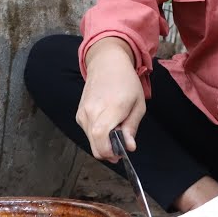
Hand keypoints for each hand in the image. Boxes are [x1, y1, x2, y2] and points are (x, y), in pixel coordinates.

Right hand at [76, 38, 144, 162]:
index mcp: (109, 110)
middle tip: (122, 145)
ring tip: (116, 126)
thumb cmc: (126, 82)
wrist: (106, 63)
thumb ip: (131, 127)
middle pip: (95, 146)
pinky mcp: (79, 114)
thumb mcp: (138, 105)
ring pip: (91, 141)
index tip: (121, 153)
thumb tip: (129, 147)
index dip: (110, 152)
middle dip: (108, 152)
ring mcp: (82, 114)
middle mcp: (91, 113)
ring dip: (104, 142)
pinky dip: (97, 134)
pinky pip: (88, 132)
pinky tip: (107, 122)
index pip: (101, 141)